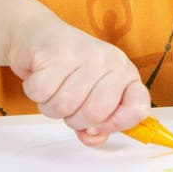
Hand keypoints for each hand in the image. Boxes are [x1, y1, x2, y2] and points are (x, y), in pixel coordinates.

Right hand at [7, 5, 149, 145]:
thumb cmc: (69, 68)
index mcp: (124, 71)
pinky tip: (40, 74)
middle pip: (94, 114)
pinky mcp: (52, 52)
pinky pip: (40, 93)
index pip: (138, 107)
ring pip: (63, 107)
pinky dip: (34, 91)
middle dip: (74, 119)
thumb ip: (99, 122)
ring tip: (53, 86)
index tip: (98, 127)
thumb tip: (95, 138)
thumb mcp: (92, 94)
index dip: (117, 125)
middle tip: (68, 101)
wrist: (39, 33)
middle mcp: (108, 60)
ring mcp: (81, 54)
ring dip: (50, 105)